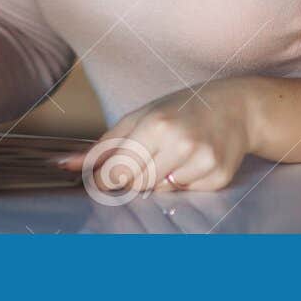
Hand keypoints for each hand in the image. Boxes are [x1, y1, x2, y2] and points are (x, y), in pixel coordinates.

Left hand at [59, 79, 254, 192]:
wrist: (235, 107)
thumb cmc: (180, 109)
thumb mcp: (139, 117)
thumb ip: (103, 145)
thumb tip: (64, 164)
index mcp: (155, 125)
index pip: (118, 172)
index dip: (110, 177)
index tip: (109, 174)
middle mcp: (180, 143)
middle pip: (138, 184)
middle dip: (136, 174)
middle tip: (151, 153)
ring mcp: (202, 161)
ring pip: (160, 191)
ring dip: (159, 178)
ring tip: (174, 154)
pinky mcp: (219, 177)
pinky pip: (185, 193)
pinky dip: (184, 182)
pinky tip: (193, 161)